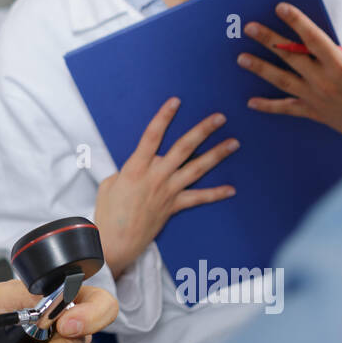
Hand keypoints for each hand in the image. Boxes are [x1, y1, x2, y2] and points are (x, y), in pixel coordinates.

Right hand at [94, 97, 239, 279]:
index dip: (164, 117)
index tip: (175, 101)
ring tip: (233, 143)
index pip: (151, 136)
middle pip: (183, 148)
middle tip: (220, 118)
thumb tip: (139, 167)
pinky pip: (198, 198)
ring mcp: (167, 191)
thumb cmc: (107, 212)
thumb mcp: (109, 184)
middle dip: (202, 130)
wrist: (114, 241)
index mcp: (135, 167)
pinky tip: (231, 189)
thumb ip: (127, 171)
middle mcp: (155, 176)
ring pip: (196, 169)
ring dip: (216, 154)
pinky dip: (215, 194)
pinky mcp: (174, 207)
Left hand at [237, 2, 341, 148]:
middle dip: (268, 40)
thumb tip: (320, 40)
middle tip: (250, 28)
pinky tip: (251, 101)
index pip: (313, 38)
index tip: (281, 7)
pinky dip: (268, 105)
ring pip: (282, 80)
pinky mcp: (315, 113)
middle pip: (291, 56)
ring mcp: (318, 98)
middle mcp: (326, 81)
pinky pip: (287, 108)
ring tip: (242, 58)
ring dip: (260, 68)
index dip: (296, 21)